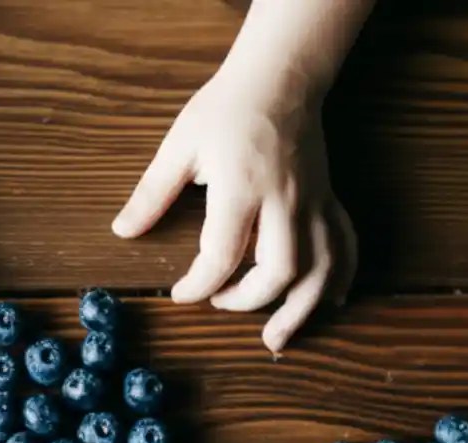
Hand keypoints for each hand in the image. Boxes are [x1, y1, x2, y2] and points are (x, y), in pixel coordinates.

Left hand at [112, 66, 356, 353]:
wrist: (280, 77)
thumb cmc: (225, 109)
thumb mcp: (179, 146)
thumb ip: (152, 193)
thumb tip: (122, 232)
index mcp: (242, 188)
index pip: (222, 254)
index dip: (198, 285)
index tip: (180, 295)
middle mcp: (284, 201)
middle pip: (280, 270)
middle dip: (249, 302)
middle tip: (221, 306)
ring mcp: (313, 202)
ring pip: (322, 267)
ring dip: (302, 308)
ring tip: (277, 339)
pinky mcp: (328, 200)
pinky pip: (345, 245)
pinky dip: (340, 278)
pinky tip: (329, 302)